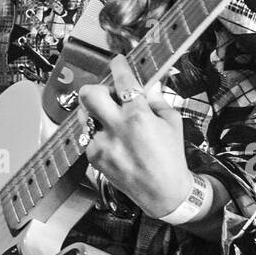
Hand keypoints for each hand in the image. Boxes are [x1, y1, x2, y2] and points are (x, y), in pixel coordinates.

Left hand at [78, 54, 194, 218]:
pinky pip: (88, 135)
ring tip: (112, 119)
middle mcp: (116, 129)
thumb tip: (146, 84)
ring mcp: (102, 144)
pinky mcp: (94, 157)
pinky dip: (98, 132)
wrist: (164, 193)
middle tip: (109, 95)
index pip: (123, 81)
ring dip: (95, 111)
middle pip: (89, 94)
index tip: (118, 62)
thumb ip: (156, 100)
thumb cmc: (171, 157)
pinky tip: (113, 139)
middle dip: (97, 88)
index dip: (119, 66)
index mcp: (138, 117)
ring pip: (83, 114)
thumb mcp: (171, 123)